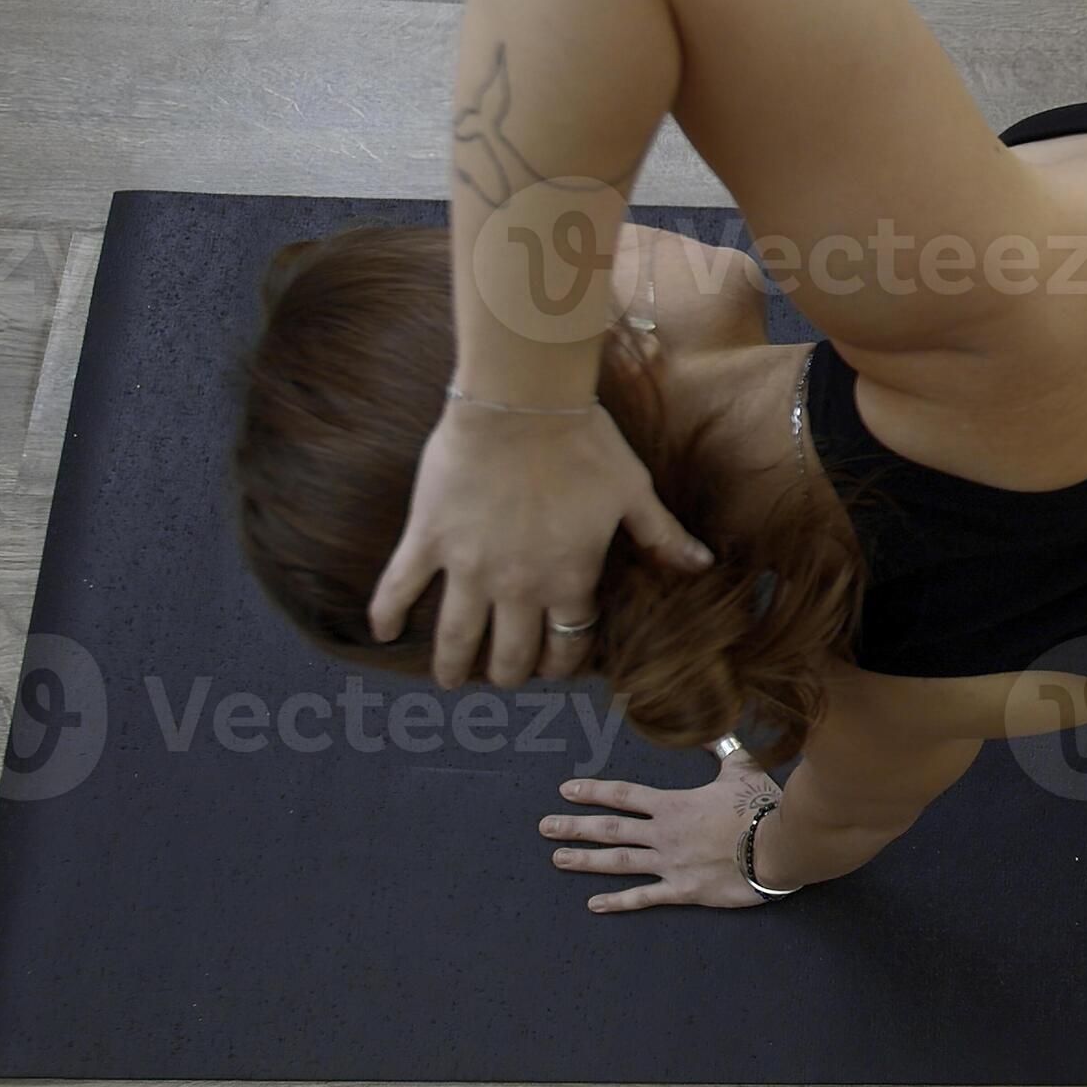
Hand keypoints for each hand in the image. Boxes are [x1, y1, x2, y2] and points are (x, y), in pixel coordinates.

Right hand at [368, 399, 712, 687]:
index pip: (568, 639)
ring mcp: (467, 567)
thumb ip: (662, 537)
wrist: (521, 405)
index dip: (562, 661)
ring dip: (454, 665)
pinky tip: (383, 633)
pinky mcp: (428, 540)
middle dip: (510, 672)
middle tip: (503, 677)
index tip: (555, 668)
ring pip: (457, 636)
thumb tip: (703, 565)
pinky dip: (387, 615)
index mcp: (570, 577)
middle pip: (512, 651)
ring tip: (451, 680)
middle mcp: (518, 585)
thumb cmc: (584, 444)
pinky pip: (400, 588)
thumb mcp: (634, 492)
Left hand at [540, 749, 783, 913]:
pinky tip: (595, 904)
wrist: (778, 847)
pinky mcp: (683, 890)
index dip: (593, 791)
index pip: (624, 795)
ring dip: (585, 860)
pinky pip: (644, 897)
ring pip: (618, 862)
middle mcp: (663, 834)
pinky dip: (618, 902)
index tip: (567, 790)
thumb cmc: (761, 807)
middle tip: (545, 827)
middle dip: (574, 826)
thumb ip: (722, 750)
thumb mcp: (742, 768)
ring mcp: (670, 864)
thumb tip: (711, 731)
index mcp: (673, 805)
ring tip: (558, 858)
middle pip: (610, 829)